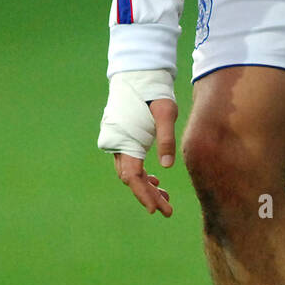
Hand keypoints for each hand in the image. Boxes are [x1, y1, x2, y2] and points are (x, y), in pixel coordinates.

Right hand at [113, 97, 176, 217]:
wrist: (138, 74)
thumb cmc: (154, 92)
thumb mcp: (166, 113)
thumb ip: (166, 139)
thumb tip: (167, 167)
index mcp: (126, 141)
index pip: (133, 177)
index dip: (144, 195)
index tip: (156, 210)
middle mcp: (117, 144)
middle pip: (132, 179)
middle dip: (148, 196)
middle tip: (167, 211)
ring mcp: (118, 142)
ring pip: (131, 173)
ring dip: (146, 186)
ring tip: (165, 199)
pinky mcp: (122, 138)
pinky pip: (130, 163)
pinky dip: (143, 174)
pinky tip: (156, 180)